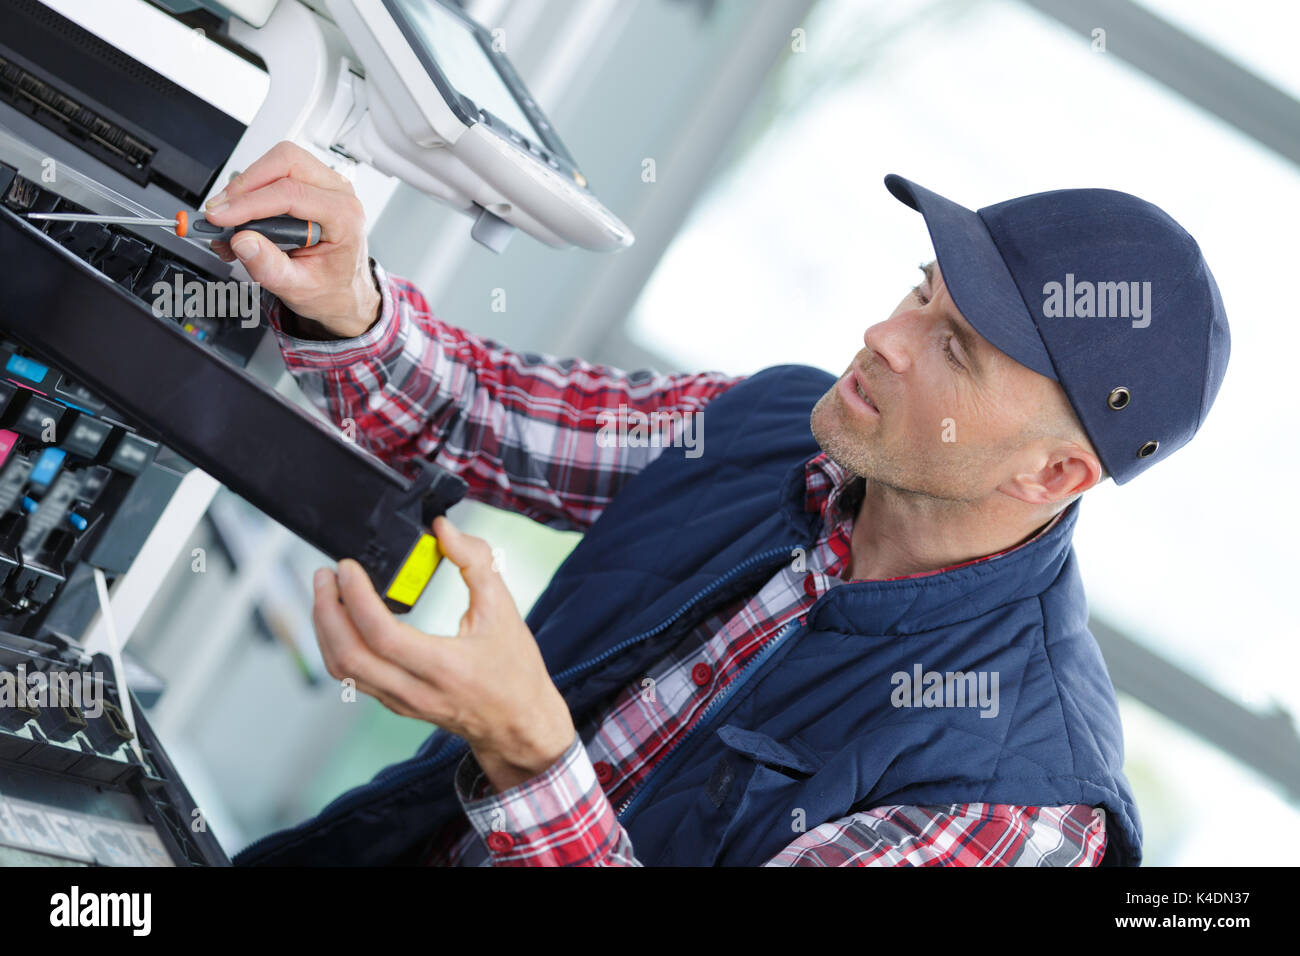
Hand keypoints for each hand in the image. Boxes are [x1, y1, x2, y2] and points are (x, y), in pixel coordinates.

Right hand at [204, 141, 380, 337]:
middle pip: (286, 162)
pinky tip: (242, 214)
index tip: (219, 217)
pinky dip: (253, 188)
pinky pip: (278, 170)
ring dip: (247, 184)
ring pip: (280, 160)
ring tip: (229, 217)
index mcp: (344, 217)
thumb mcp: (298, 288)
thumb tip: (241, 241)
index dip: (248, 203)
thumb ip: (269, 267)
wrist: (344, 292)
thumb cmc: (330, 288)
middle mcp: (339, 193)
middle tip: (221, 211)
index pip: (291, 194)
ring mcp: (327, 184)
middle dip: (246, 184)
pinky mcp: (312, 183)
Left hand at [312, 514, 575, 792]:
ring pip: (343, 669)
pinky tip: (342, 620)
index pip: (382, 635)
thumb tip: (443, 529)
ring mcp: (401, 701)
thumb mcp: (504, 609)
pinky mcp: (394, 703)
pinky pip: (352, 677)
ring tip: (326, 593)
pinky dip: (338, 645)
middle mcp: (417, 690)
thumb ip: (475, 562)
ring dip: (326, 629)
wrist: (519, 724)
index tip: (347, 567)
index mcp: (445, 666)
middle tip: (326, 576)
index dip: (356, 598)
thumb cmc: (515, 670)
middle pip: (348, 656)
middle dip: (326, 611)